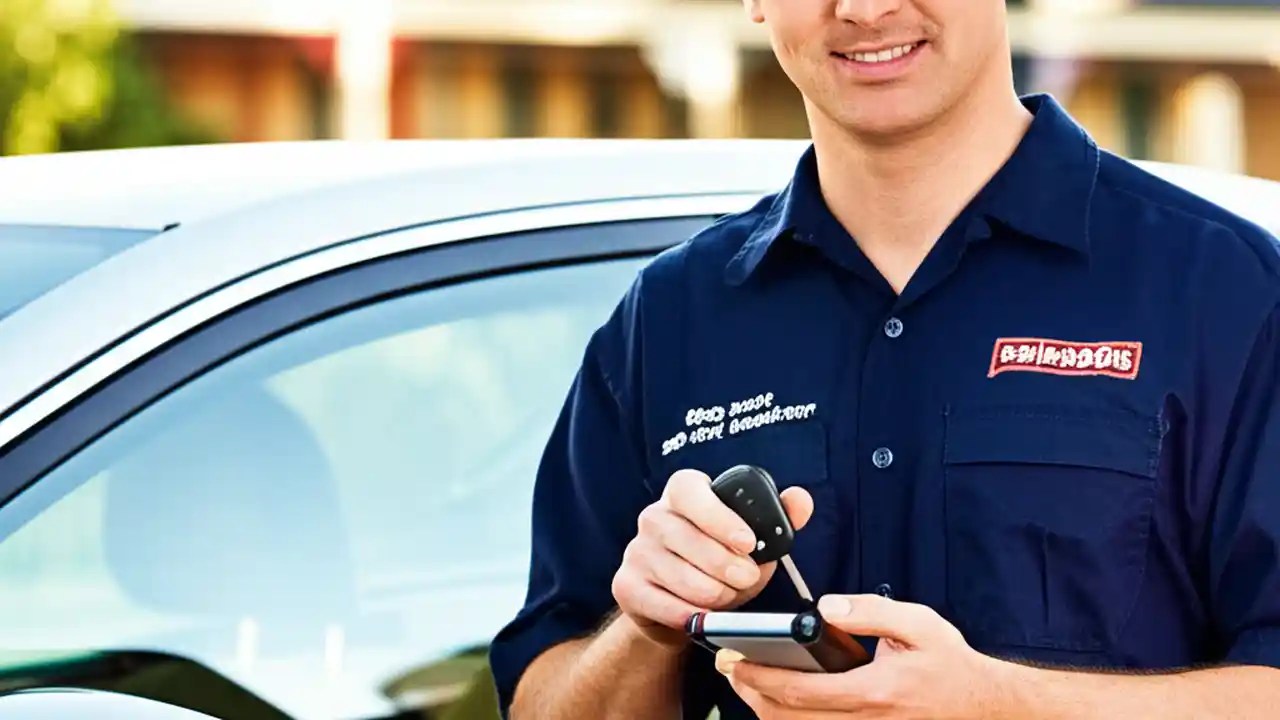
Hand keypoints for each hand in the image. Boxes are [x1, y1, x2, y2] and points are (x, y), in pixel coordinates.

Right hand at [611, 468, 812, 645]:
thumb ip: (777, 517)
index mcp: (682, 493)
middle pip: (690, 541)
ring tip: (728, 596)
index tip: (747, 542)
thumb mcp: (749, 538)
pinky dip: (695, 615)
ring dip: (716, 595)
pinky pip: (667, 606)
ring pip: (684, 578)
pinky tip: (706, 614)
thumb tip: (800, 499)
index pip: (691, 492)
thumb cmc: (716, 560)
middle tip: (748, 579)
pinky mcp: (627, 585)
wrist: (674, 601)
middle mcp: (653, 517)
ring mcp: (636, 551)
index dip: (720, 517)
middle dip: (728, 568)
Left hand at [718, 594, 1008, 719]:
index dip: (759, 678)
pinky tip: (781, 701)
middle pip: (788, 719)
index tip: (734, 660)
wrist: (982, 706)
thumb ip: (870, 611)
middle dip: (751, 694)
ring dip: (766, 710)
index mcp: (873, 691)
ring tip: (748, 682)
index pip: (799, 690)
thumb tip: (825, 607)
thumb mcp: (918, 624)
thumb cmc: (949, 664)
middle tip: (729, 668)